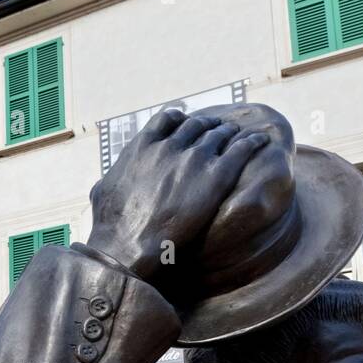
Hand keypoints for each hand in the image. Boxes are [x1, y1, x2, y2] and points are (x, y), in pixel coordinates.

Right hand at [86, 109, 268, 298]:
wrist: (129, 243)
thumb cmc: (111, 225)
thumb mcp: (102, 193)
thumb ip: (107, 181)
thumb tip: (100, 185)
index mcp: (143, 147)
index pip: (166, 119)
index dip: (179, 119)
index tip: (185, 122)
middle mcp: (170, 146)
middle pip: (197, 125)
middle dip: (208, 126)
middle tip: (217, 130)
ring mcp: (194, 159)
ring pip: (220, 135)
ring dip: (231, 132)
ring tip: (239, 134)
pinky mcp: (215, 177)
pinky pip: (241, 150)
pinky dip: (253, 143)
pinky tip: (261, 141)